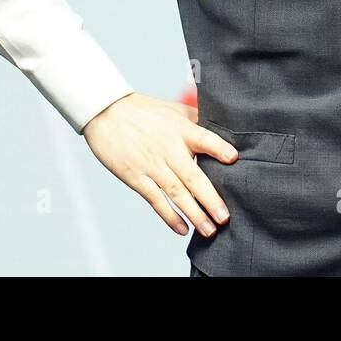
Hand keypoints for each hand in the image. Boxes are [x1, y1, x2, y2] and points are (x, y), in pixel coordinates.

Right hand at [82, 93, 238, 236]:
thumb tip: (223, 126)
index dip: (218, 148)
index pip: (203, 138)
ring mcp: (151, 165)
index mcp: (181, 130)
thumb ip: (197, 120)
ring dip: (194, 213)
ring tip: (209, 230)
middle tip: (225, 217)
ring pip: (176, 193)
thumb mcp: (174, 110)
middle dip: (210, 199)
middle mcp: (168, 149)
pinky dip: (169, 216)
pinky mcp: (135, 177)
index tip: (234, 158)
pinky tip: (182, 228)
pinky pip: (155, 199)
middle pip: (192, 176)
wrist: (107, 114)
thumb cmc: (145, 111)